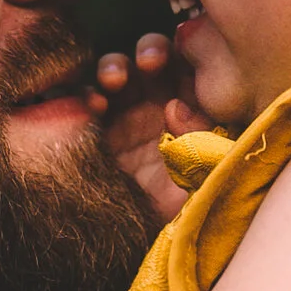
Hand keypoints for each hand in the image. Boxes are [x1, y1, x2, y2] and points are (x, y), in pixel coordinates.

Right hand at [88, 32, 213, 218]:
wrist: (141, 239)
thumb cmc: (184, 209)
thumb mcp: (204, 176)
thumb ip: (200, 140)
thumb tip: (176, 108)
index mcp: (193, 111)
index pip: (192, 70)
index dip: (188, 57)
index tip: (183, 59)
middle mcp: (159, 106)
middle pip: (155, 61)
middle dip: (151, 51)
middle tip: (149, 61)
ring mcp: (125, 115)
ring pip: (119, 72)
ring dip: (115, 66)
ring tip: (114, 79)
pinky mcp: (96, 130)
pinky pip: (87, 100)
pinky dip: (86, 94)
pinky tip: (93, 104)